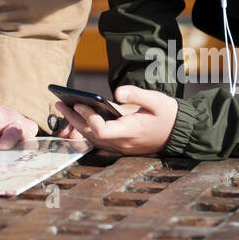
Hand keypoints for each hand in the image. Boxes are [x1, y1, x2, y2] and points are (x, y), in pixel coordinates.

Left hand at [55, 85, 177, 155]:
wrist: (179, 132)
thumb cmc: (168, 115)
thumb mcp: (156, 100)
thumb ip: (136, 95)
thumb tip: (117, 92)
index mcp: (130, 132)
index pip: (101, 130)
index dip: (88, 117)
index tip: (79, 103)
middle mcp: (122, 143)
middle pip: (91, 135)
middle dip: (73, 119)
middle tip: (59, 102)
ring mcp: (121, 147)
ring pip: (92, 139)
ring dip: (76, 124)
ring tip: (63, 107)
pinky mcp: (120, 146)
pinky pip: (98, 141)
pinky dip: (85, 130)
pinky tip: (76, 119)